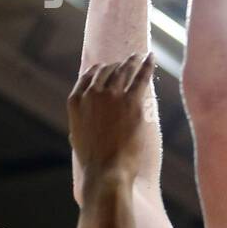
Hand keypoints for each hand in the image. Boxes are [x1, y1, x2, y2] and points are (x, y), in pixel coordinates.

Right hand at [69, 53, 154, 181]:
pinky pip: (141, 76)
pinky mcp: (132, 101)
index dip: (100, 70)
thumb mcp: (79, 137)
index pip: (88, 75)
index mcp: (76, 101)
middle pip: (107, 70)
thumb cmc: (94, 161)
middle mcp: (92, 93)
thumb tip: (83, 123)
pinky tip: (151, 57)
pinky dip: (147, 64)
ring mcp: (112, 95)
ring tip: (140, 56)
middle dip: (118, 65)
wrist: (107, 171)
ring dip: (133, 61)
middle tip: (128, 60)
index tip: (108, 67)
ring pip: (124, 70)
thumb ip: (81, 122)